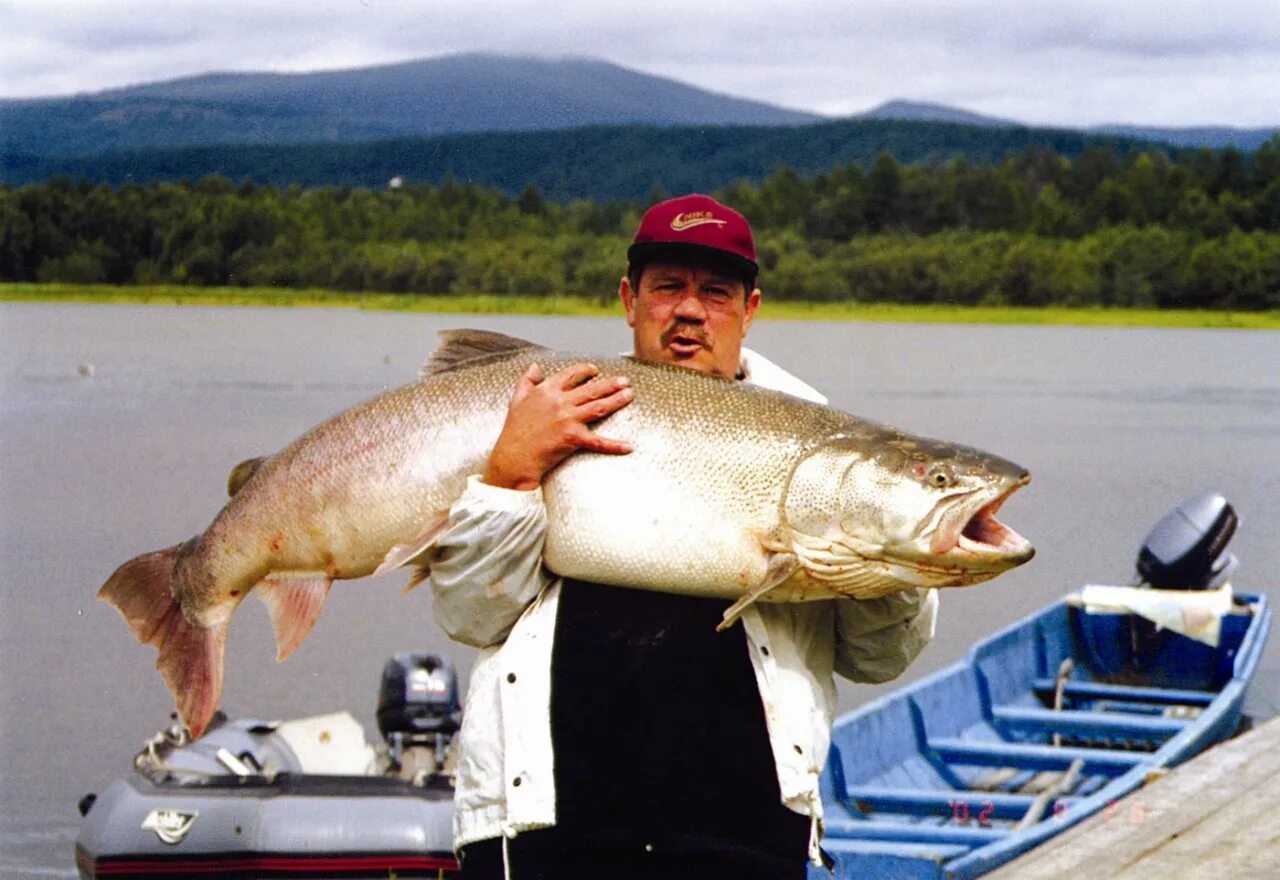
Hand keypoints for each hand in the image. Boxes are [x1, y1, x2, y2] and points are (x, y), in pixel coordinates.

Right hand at [482, 363, 633, 490]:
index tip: (594, 371)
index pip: (571, 374)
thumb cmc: (514, 431)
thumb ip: (526, 381)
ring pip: (598, 406)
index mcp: (547, 391)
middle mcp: (559, 401)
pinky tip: (629, 446)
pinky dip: (614, 445)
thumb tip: (534, 368)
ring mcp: (567, 419)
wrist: (513, 456)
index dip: (585, 370)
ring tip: (630, 395)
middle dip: (610, 383)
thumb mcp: (516, 400)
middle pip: (591, 389)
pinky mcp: (572, 437)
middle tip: (625, 380)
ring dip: (617, 400)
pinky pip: (598, 441)